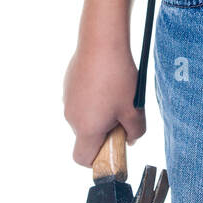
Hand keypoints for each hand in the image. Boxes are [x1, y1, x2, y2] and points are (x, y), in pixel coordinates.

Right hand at [62, 41, 146, 166]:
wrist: (101, 42)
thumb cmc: (117, 78)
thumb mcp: (134, 108)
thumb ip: (135, 131)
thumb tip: (131, 139)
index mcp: (87, 129)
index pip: (82, 158)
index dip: (97, 159)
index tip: (113, 145)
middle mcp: (72, 117)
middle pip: (87, 136)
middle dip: (104, 131)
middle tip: (122, 113)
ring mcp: (67, 100)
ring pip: (84, 116)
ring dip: (99, 112)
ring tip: (116, 92)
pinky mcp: (68, 84)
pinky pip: (81, 99)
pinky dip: (92, 96)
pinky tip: (106, 80)